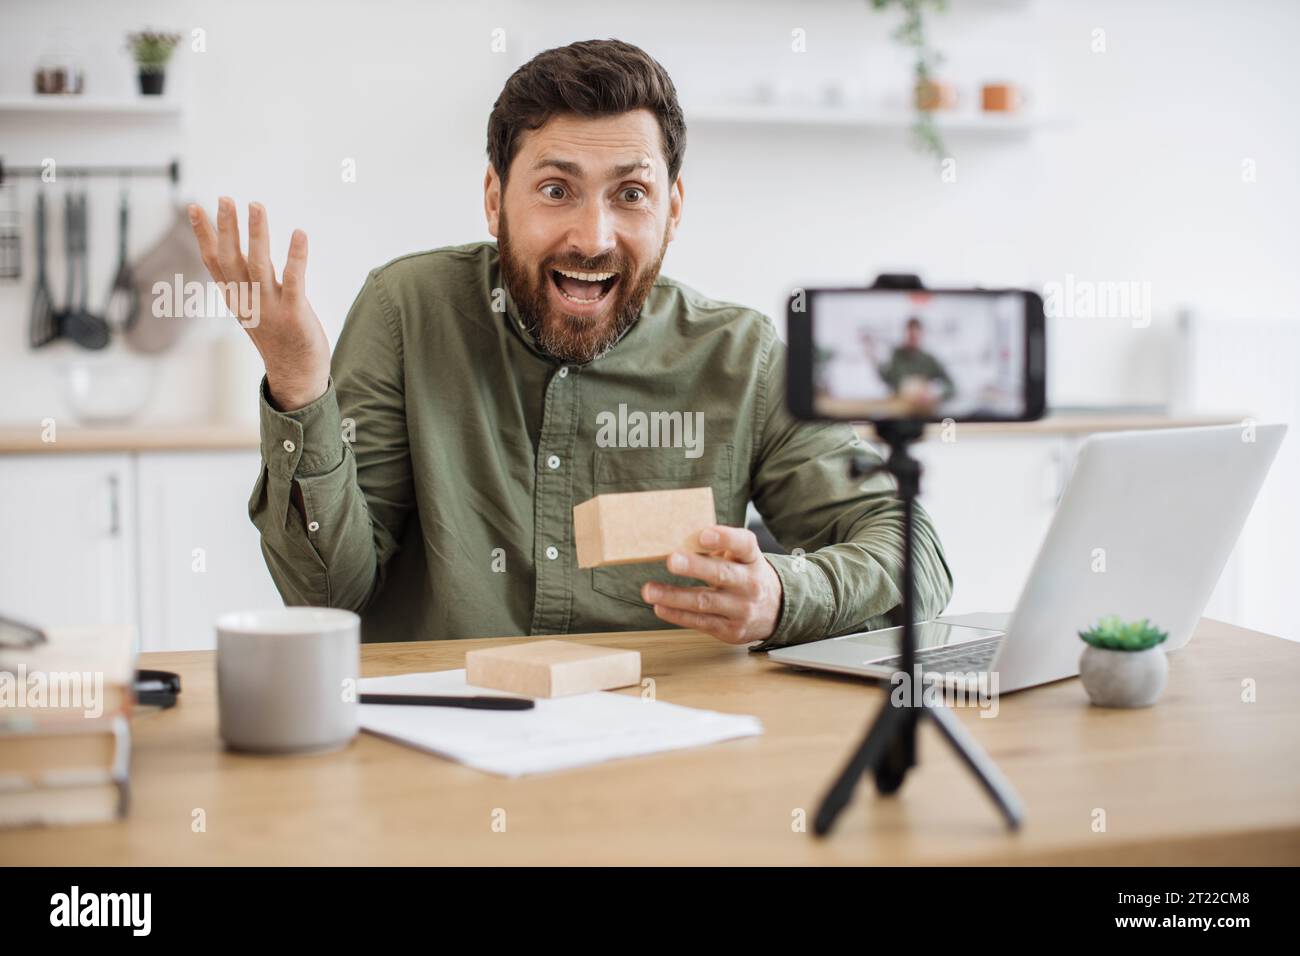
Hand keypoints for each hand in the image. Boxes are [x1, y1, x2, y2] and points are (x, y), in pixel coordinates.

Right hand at [188, 197, 330, 410]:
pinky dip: (296, 257)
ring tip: (255, 204)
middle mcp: (247, 302)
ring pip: (258, 265)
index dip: (204, 234)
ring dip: (256, 234)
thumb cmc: (278, 337)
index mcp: (236, 299)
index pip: (214, 262)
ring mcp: (269, 309)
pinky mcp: (294, 314)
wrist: (296, 376)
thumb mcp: (254, 308)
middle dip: (226, 228)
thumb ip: (247, 281)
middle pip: (231, 259)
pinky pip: (293, 281)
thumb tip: (236, 252)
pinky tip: (299, 233)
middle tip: (224, 198)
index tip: (194, 206)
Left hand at [641, 525, 783, 644]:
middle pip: (721, 574)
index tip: (703, 535)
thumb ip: (717, 545)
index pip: (743, 545)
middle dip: (694, 567)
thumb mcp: (741, 556)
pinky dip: (677, 614)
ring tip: (649, 590)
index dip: (724, 539)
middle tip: (671, 560)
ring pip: (705, 602)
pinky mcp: (730, 630)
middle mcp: (750, 584)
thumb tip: (678, 533)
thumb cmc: (746, 574)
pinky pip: (700, 622)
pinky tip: (659, 606)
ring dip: (674, 596)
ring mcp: (741, 609)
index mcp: (752, 558)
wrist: (775, 611)